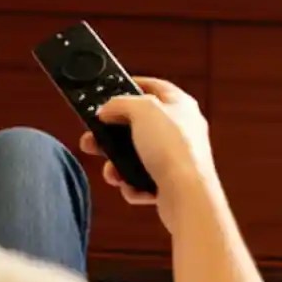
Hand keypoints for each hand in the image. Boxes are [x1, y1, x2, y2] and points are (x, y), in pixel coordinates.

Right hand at [79, 78, 216, 223]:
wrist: (188, 195)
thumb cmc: (173, 148)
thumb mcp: (141, 110)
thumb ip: (120, 103)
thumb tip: (107, 110)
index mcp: (180, 105)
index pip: (153, 86)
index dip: (130, 85)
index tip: (110, 90)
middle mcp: (181, 130)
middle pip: (138, 124)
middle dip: (113, 133)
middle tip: (93, 137)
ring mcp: (177, 157)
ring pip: (137, 156)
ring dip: (117, 164)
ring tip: (110, 172)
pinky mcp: (172, 183)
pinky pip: (142, 180)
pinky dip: (132, 184)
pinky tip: (131, 186)